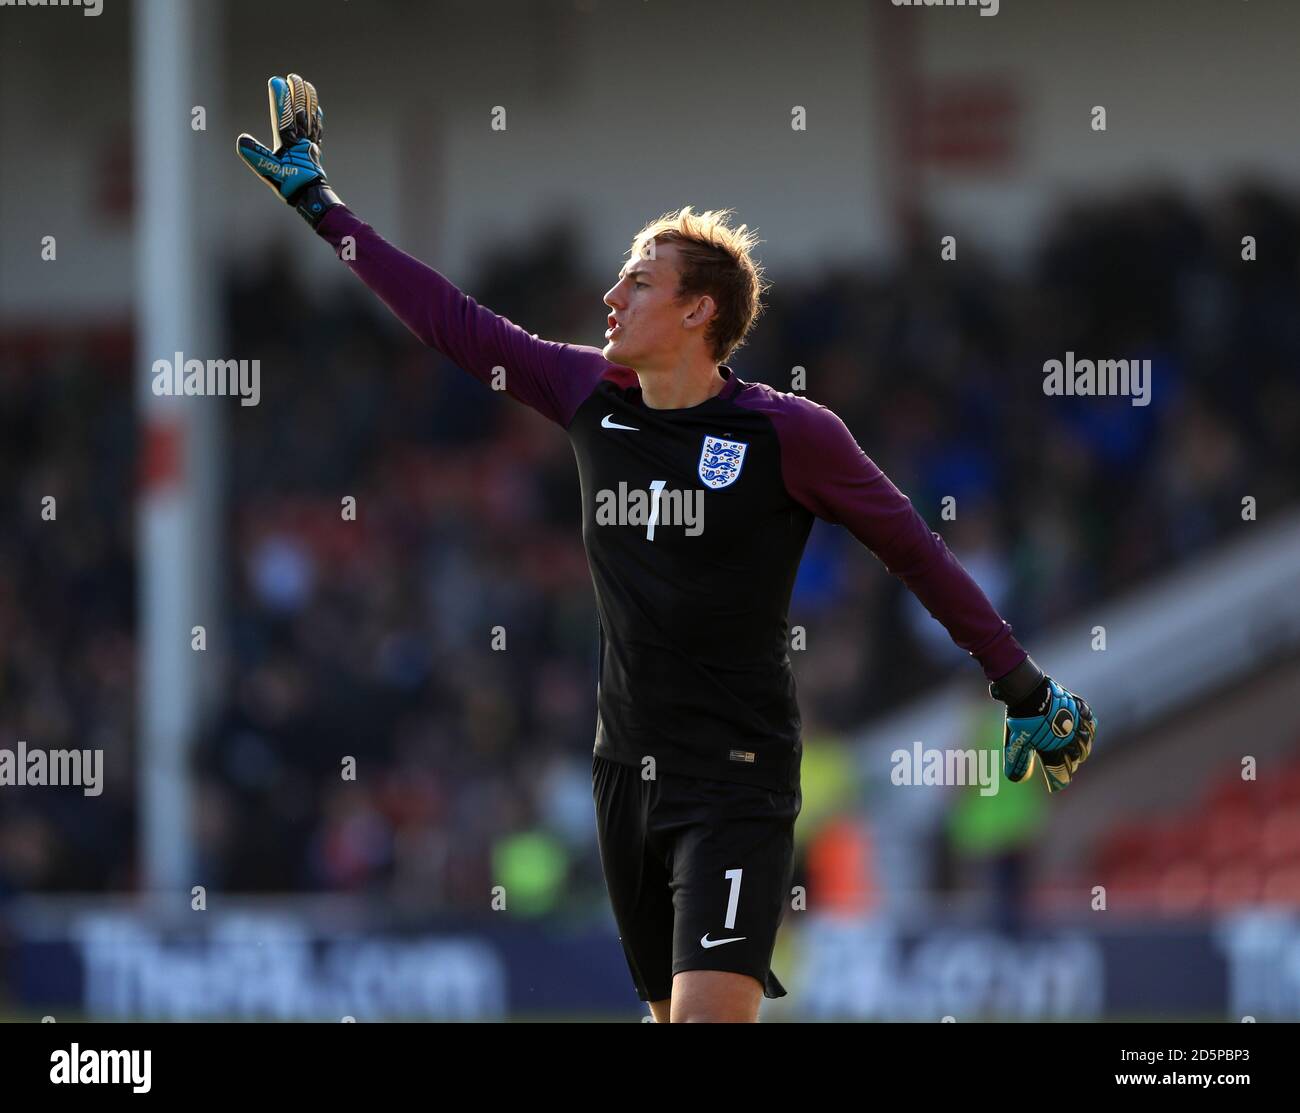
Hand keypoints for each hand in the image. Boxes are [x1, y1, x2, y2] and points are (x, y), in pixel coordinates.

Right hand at [236, 73, 341, 225]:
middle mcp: (301, 140)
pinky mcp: (314, 150)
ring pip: (310, 117)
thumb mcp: (268, 170)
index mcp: (288, 142)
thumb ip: (255, 154)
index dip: (280, 98)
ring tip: (306, 84)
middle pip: (299, 111)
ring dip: (308, 100)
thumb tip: (241, 139)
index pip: (283, 115)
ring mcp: (310, 144)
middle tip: (293, 76)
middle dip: (296, 93)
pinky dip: (316, 117)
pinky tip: (316, 110)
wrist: (311, 198)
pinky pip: (317, 129)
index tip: (276, 80)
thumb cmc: (289, 184)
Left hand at [993, 672, 1095, 792]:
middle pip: (1076, 756)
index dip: (1060, 778)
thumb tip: (1017, 780)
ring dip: (1083, 747)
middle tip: (1068, 765)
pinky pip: (1089, 719)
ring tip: (1080, 751)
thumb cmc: (1022, 718)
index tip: (1059, 783)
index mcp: (1055, 749)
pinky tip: (1087, 728)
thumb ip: (1018, 761)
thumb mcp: (1017, 742)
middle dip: (1072, 762)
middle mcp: (1070, 738)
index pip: (1062, 770)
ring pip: (1086, 739)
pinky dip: (1089, 725)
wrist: (1029, 690)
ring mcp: (1076, 722)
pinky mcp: (1077, 707)